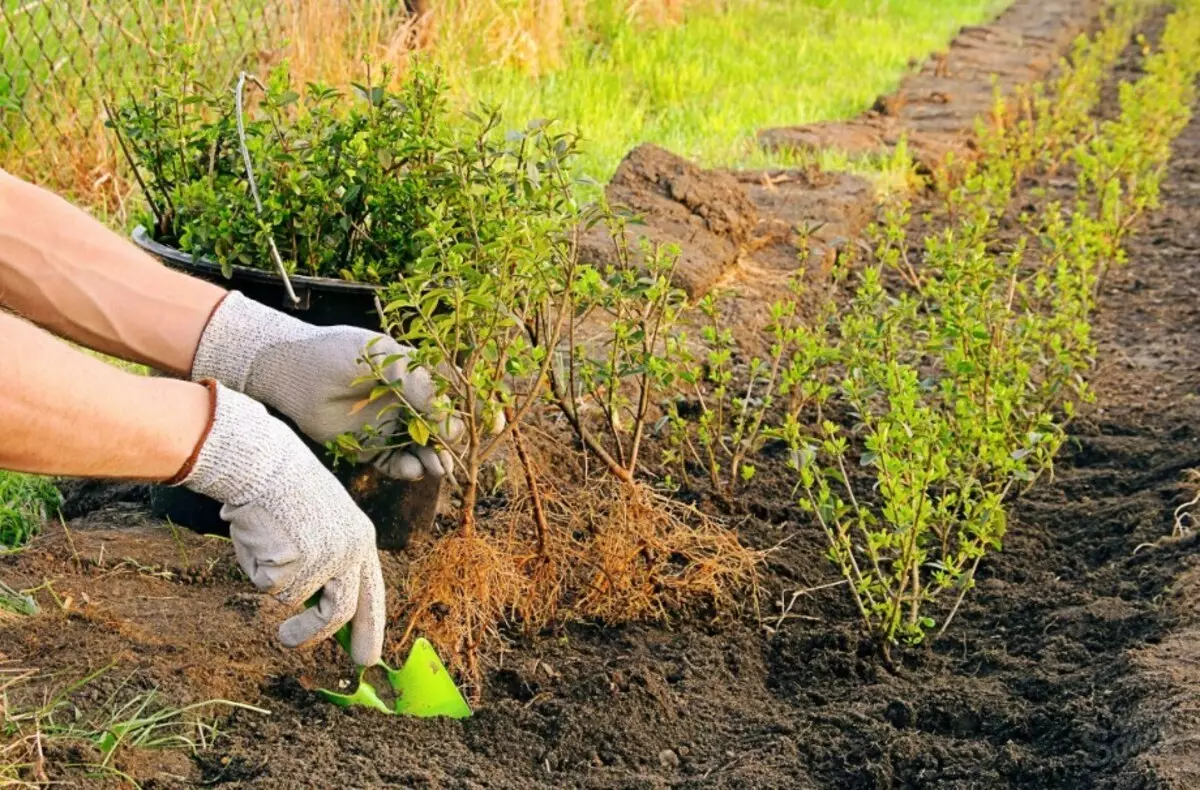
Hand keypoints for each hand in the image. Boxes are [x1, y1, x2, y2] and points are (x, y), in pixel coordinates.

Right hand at [176, 381, 385, 664]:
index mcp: (362, 540)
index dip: (370, 628)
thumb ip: (327, 564)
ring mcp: (324, 559)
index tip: (367, 658)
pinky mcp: (295, 563)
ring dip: (275, 586)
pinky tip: (258, 538)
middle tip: (289, 643)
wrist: (264, 462)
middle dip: (315, 636)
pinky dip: (257, 568)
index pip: (372, 595)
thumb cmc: (285, 491)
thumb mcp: (321, 524)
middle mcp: (350, 552)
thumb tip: (316, 611)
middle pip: (341, 612)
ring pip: (294, 599)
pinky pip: (268, 585)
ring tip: (266, 552)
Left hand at [190, 291, 460, 480]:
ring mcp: (389, 425)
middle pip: (443, 428)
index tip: (494, 426)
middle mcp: (406, 401)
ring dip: (435, 460)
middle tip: (460, 455)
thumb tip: (454, 426)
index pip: (456, 395)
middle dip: (455, 443)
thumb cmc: (338, 355)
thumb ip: (422, 391)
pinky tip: (413, 470)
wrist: (289, 372)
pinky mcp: (368, 448)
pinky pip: (396, 464)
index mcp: (416, 374)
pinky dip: (408, 470)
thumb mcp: (388, 363)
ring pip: (423, 449)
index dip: (477, 411)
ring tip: (439, 468)